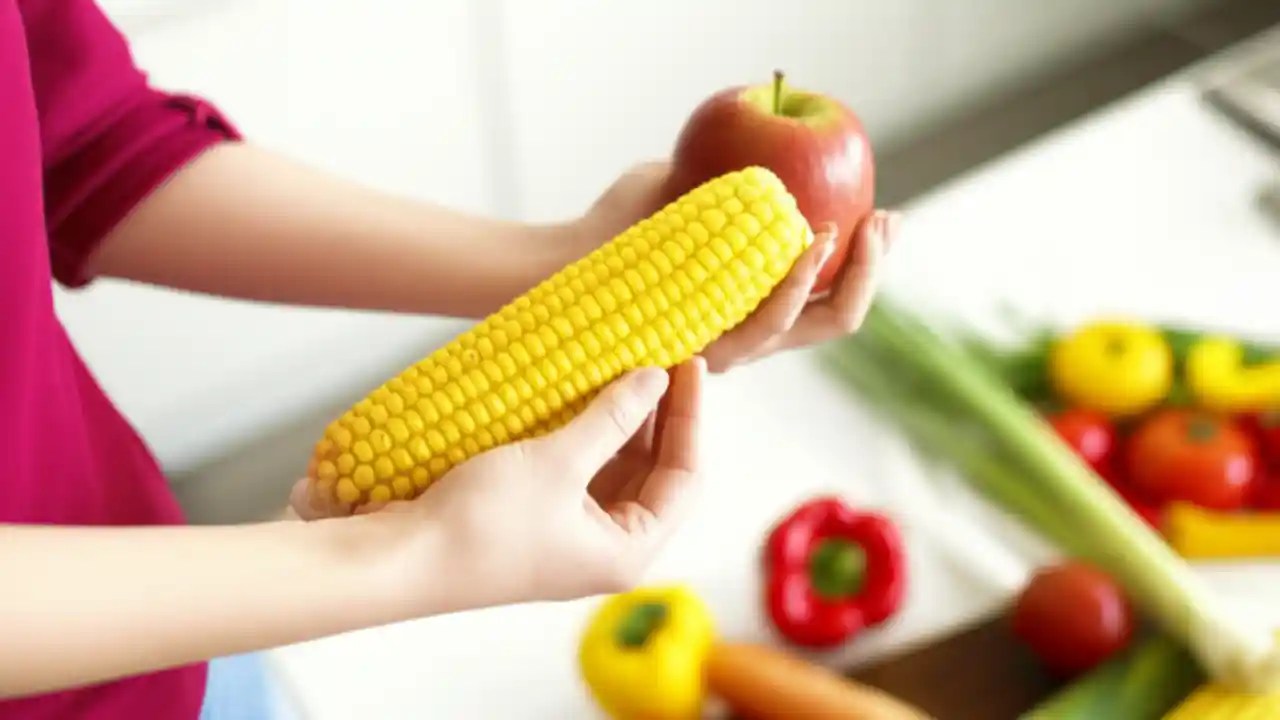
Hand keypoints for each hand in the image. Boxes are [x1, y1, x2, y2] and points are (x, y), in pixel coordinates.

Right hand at [292, 359, 704, 605]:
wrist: (398, 560)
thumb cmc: (481, 525)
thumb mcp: (557, 463)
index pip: (685, 478)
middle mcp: (605, 548)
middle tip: (661, 356)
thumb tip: (656, 378)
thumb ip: (611, 418)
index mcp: (627, 553)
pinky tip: (584, 394)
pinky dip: (586, 433)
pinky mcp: (537, 519)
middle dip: (659, 416)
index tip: (688, 364)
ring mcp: (569, 534)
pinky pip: (578, 469)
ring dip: (622, 421)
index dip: (690, 417)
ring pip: (616, 468)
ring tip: (628, 366)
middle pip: (655, 473)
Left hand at [574, 161, 901, 371]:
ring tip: (858, 228)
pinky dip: (796, 282)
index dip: (866, 262)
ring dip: (849, 276)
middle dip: (874, 271)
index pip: (826, 295)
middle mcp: (747, 337)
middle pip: (836, 318)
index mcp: (750, 307)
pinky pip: (765, 324)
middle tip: (887, 222)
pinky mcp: (703, 349)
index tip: (887, 216)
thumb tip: (753, 148)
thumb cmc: (611, 231)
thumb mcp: (673, 188)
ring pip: (813, 326)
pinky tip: (811, 241)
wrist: (559, 263)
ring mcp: (728, 349)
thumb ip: (715, 178)